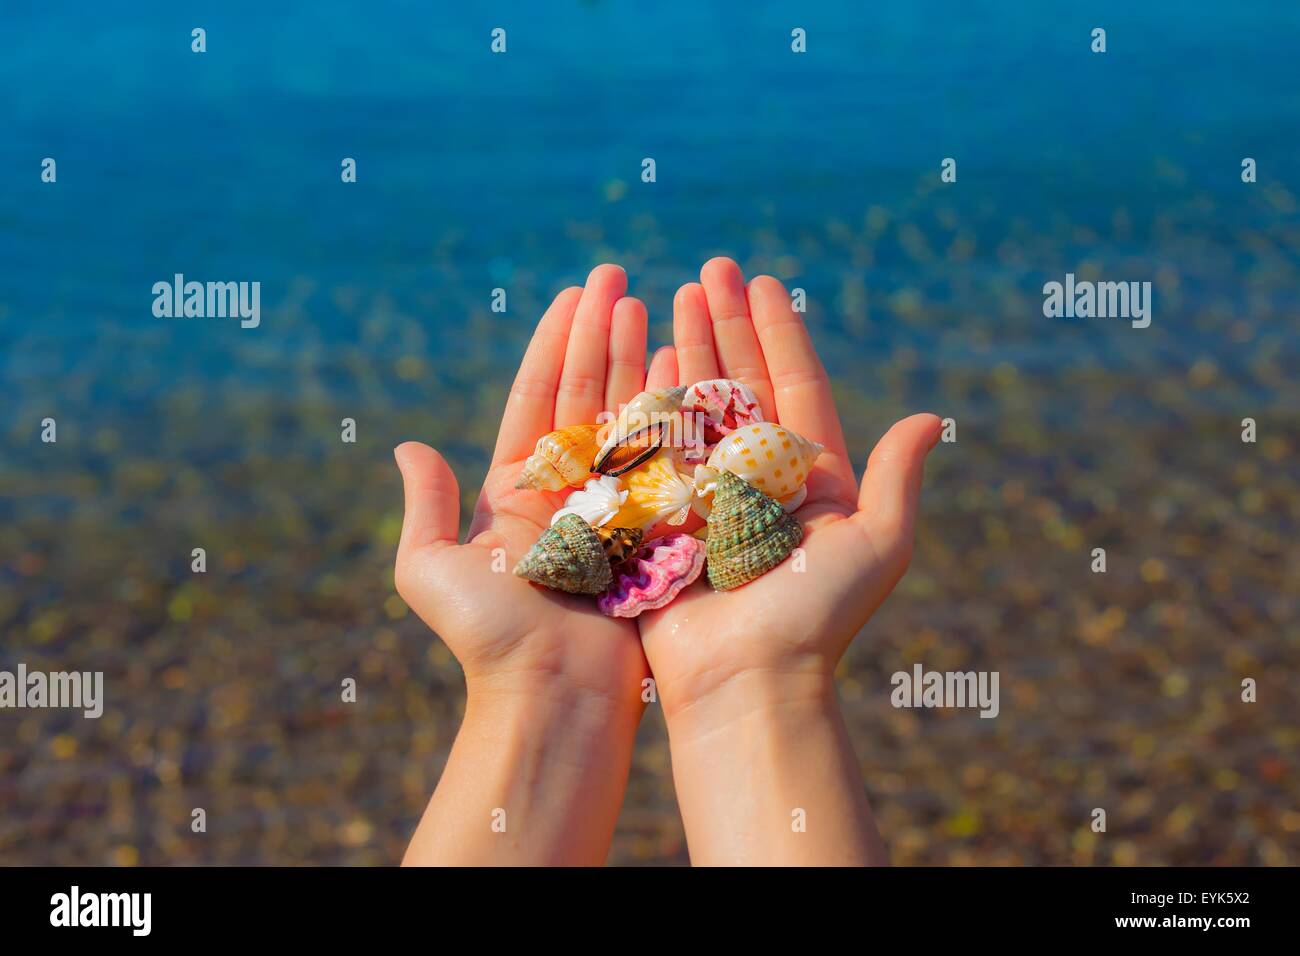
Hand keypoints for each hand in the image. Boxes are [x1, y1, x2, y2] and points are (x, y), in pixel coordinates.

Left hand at [395, 264, 655, 863]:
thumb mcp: (432, 570)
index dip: (554, 344)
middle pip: (583, 394)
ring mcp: (613, 508)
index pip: (538, 398)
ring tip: (651, 303)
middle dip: (599, 334)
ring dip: (635, 357)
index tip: (574, 294)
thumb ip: (426, 507)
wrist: (553, 697)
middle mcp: (565, 493)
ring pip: (625, 415)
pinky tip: (682, 364)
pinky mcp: (652, 529)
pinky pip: (663, 458)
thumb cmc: (490, 638)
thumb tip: (407, 446)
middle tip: (617, 279)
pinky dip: (671, 409)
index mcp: (515, 493)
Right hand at [637, 257, 940, 863]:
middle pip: (742, 381)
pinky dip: (651, 398)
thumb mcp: (877, 545)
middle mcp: (759, 479)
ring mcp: (709, 493)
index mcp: (811, 479)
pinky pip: (657, 445)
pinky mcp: (666, 515)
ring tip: (673, 294)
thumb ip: (898, 481)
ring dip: (688, 346)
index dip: (780, 332)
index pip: (794, 386)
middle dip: (727, 323)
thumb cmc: (818, 616)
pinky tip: (645, 357)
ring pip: (697, 402)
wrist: (747, 680)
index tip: (765, 282)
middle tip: (711, 268)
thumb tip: (933, 419)